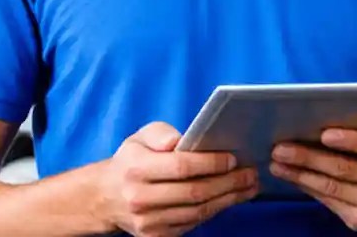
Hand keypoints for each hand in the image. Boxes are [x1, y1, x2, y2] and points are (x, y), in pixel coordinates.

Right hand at [94, 122, 258, 236]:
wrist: (106, 198)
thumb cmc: (130, 161)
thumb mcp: (139, 137)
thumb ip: (160, 132)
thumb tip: (182, 140)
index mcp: (136, 168)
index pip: (181, 167)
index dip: (211, 163)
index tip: (233, 158)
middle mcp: (140, 197)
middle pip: (194, 192)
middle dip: (228, 183)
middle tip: (250, 173)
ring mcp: (148, 222)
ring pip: (197, 212)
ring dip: (228, 199)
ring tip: (248, 187)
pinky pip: (193, 224)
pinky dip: (214, 211)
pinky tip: (229, 199)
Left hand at [269, 106, 356, 233]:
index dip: (352, 140)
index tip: (323, 133)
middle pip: (346, 168)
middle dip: (309, 157)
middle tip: (281, 147)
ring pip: (332, 186)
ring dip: (300, 173)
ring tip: (277, 161)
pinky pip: (328, 201)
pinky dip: (306, 187)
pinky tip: (290, 176)